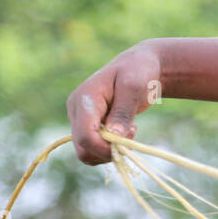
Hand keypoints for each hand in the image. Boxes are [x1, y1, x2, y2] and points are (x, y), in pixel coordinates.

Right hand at [66, 43, 162, 164]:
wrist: (140, 66)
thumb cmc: (138, 72)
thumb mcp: (134, 87)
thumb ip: (123, 112)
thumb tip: (113, 137)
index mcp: (84, 99)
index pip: (85, 135)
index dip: (104, 148)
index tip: (127, 144)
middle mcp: (77, 110)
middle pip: (82, 148)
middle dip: (108, 150)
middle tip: (130, 135)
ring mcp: (81, 119)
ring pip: (87, 152)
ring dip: (110, 150)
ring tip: (129, 130)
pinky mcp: (89, 126)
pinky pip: (94, 148)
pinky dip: (110, 147)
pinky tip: (125, 131)